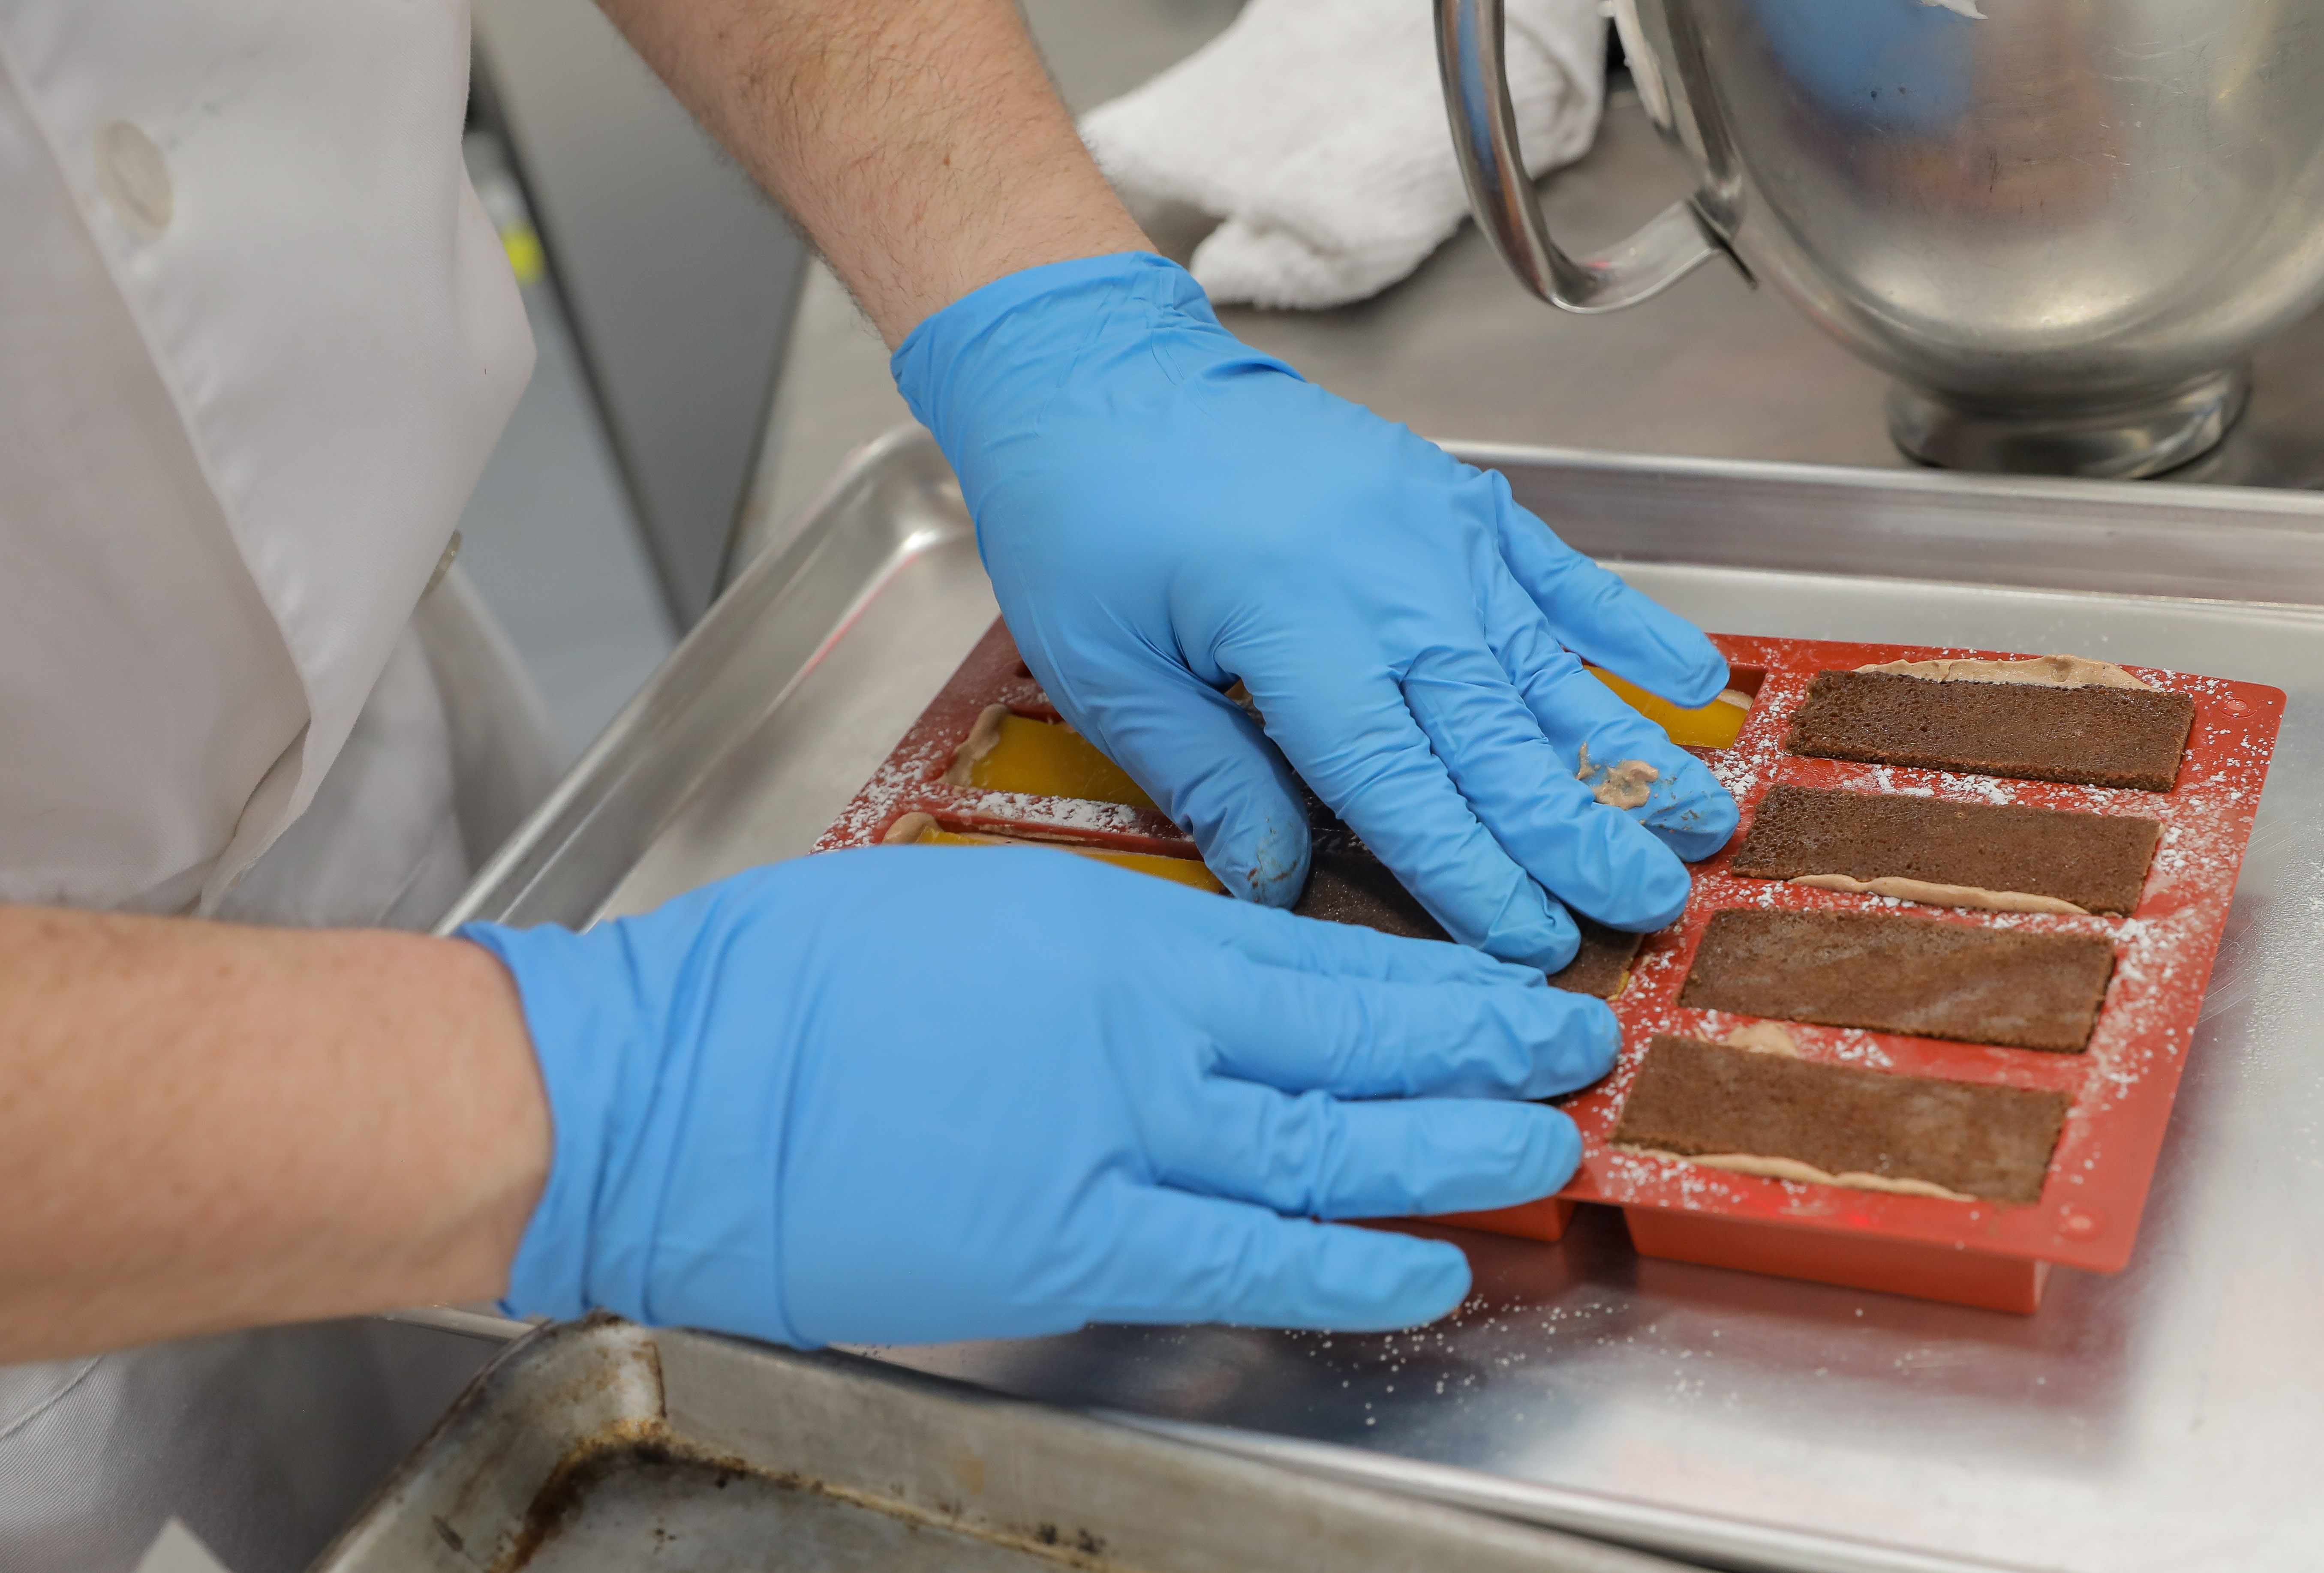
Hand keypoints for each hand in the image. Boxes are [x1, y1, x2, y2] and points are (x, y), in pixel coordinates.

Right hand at [466, 846, 1612, 1346]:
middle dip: (1480, 1050)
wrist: (667, 1087)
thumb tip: (1207, 979)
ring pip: (1330, 1150)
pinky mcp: (1072, 1249)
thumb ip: (1108, 948)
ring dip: (1450, 1151)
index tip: (1507, 978)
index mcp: (1114, 928)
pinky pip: (1246, 1257)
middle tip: (1576, 1048)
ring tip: (1547, 1144)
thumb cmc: (792, 978)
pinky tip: (1429, 1267)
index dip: (1430, 977)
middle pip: (1354, 1046)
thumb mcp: (974, 907)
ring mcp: (1117, 1142)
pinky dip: (1350, 1265)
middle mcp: (1144, 1030)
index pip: (1318, 956)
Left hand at [893, 253, 1736, 972]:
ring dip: (1635, 751)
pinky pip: (1560, 574)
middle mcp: (1389, 585)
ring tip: (1710, 821)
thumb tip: (1279, 886)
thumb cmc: (1087, 520)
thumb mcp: (1106, 671)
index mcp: (1296, 635)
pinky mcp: (1453, 498)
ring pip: (1551, 668)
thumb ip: (1206, 779)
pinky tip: (1694, 681)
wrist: (1099, 373)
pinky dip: (1629, 628)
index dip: (1474, 876)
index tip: (1533, 948)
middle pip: (1503, 739)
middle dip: (1585, 836)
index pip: (1403, 788)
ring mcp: (1435, 535)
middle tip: (1658, 911)